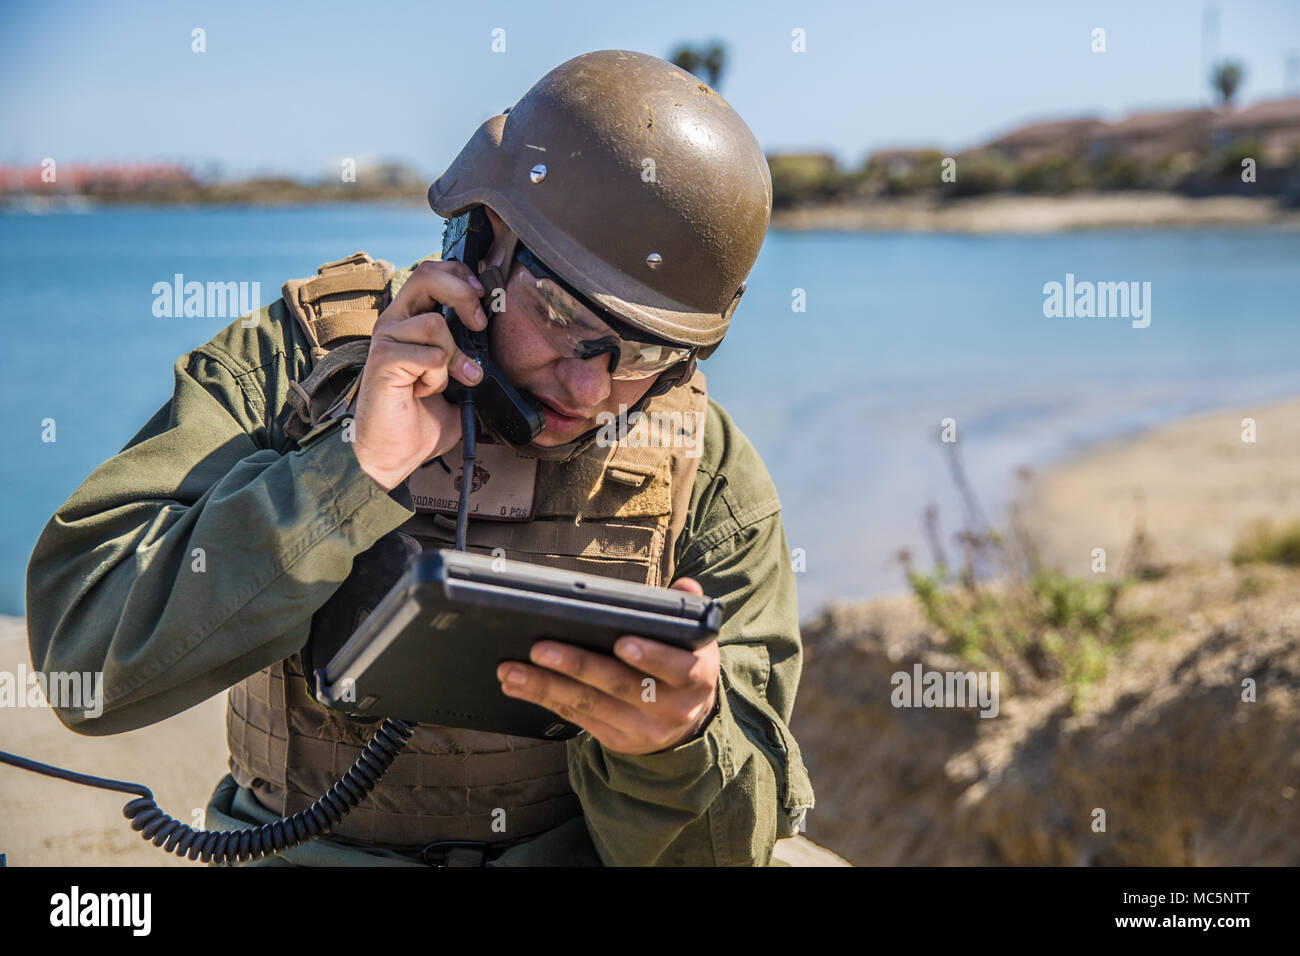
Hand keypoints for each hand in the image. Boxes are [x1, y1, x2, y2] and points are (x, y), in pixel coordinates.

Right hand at [352, 259, 488, 490]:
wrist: (397, 453)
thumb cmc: (423, 416)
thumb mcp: (456, 375)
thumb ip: (469, 349)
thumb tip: (497, 333)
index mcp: (411, 318)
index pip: (433, 271)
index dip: (462, 275)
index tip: (483, 298)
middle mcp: (395, 321)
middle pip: (427, 275)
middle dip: (462, 295)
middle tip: (477, 324)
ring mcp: (386, 339)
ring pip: (434, 324)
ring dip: (452, 357)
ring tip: (441, 382)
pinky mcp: (382, 360)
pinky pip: (430, 356)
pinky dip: (438, 379)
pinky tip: (423, 393)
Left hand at [496, 578, 720, 754]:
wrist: (686, 720)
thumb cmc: (681, 663)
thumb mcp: (695, 639)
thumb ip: (687, 609)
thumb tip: (685, 585)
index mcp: (696, 677)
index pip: (677, 668)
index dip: (651, 656)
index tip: (621, 642)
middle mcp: (672, 708)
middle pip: (620, 685)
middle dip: (578, 666)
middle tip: (540, 648)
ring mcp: (642, 729)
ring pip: (589, 704)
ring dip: (546, 686)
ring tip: (512, 670)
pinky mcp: (616, 739)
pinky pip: (576, 717)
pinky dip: (545, 699)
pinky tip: (517, 685)